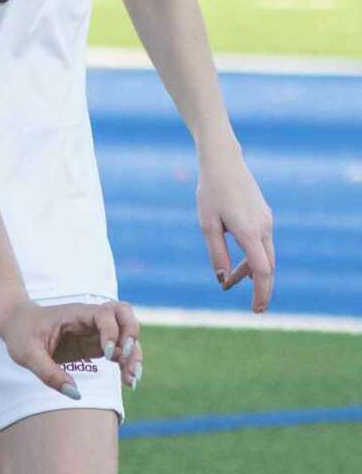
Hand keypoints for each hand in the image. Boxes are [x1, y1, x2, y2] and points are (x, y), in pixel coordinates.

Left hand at [0, 298, 141, 398]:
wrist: (17, 324)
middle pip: (124, 314)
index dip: (111, 332)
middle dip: (132, 335)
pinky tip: (127, 381)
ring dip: (134, 354)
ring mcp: (95, 331)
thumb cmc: (21, 334)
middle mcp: (90, 319)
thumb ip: (49, 374)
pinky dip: (127, 363)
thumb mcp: (27, 355)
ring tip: (131, 380)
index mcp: (75, 314)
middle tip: (125, 358)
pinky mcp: (95, 345)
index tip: (104, 355)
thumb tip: (75, 394)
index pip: (105, 313)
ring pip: (127, 334)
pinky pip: (119, 350)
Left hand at [197, 146, 274, 311]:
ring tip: (228, 282)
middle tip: (251, 309)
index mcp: (249, 231)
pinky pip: (262, 245)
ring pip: (265, 256)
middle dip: (259, 288)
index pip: (262, 271)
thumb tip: (222, 278)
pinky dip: (252, 259)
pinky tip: (240, 268)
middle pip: (267, 267)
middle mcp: (263, 227)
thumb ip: (216, 253)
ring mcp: (266, 221)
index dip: (261, 293)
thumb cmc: (211, 192)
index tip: (256, 310)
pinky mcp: (263, 217)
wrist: (224, 163)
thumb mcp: (207, 225)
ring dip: (250, 272)